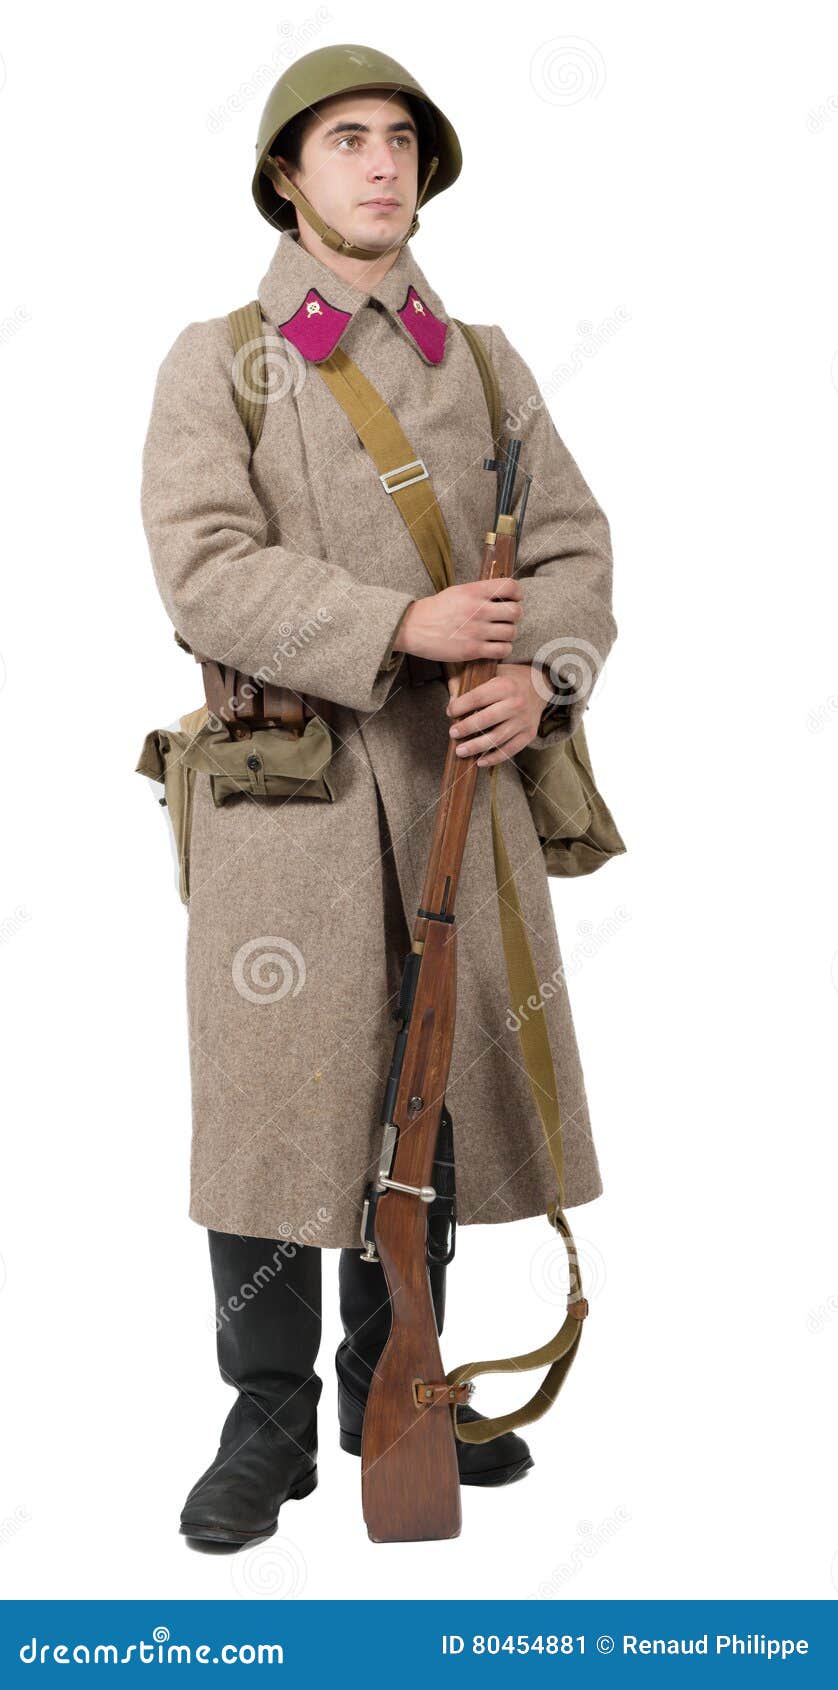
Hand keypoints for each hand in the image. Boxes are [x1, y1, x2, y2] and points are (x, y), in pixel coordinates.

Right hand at [393, 579, 521, 663]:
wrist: (413, 628)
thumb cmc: (436, 610)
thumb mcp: (458, 592)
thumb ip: (480, 592)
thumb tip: (502, 594)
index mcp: (474, 591)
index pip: (510, 587)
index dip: (517, 593)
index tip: (514, 599)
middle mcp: (478, 610)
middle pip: (515, 612)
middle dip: (514, 616)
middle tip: (506, 619)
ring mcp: (476, 631)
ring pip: (511, 632)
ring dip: (508, 634)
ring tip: (499, 634)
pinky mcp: (473, 649)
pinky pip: (502, 650)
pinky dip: (503, 649)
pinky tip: (495, 647)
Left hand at [445, 663, 544, 767]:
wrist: (541, 686)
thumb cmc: (510, 679)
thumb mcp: (492, 672)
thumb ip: (469, 683)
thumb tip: (451, 701)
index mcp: (505, 686)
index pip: (478, 698)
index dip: (460, 706)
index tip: (450, 712)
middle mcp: (516, 704)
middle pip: (487, 719)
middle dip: (466, 728)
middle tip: (452, 733)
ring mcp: (523, 721)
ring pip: (497, 738)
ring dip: (476, 747)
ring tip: (460, 751)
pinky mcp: (529, 734)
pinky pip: (510, 750)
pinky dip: (494, 758)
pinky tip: (480, 761)